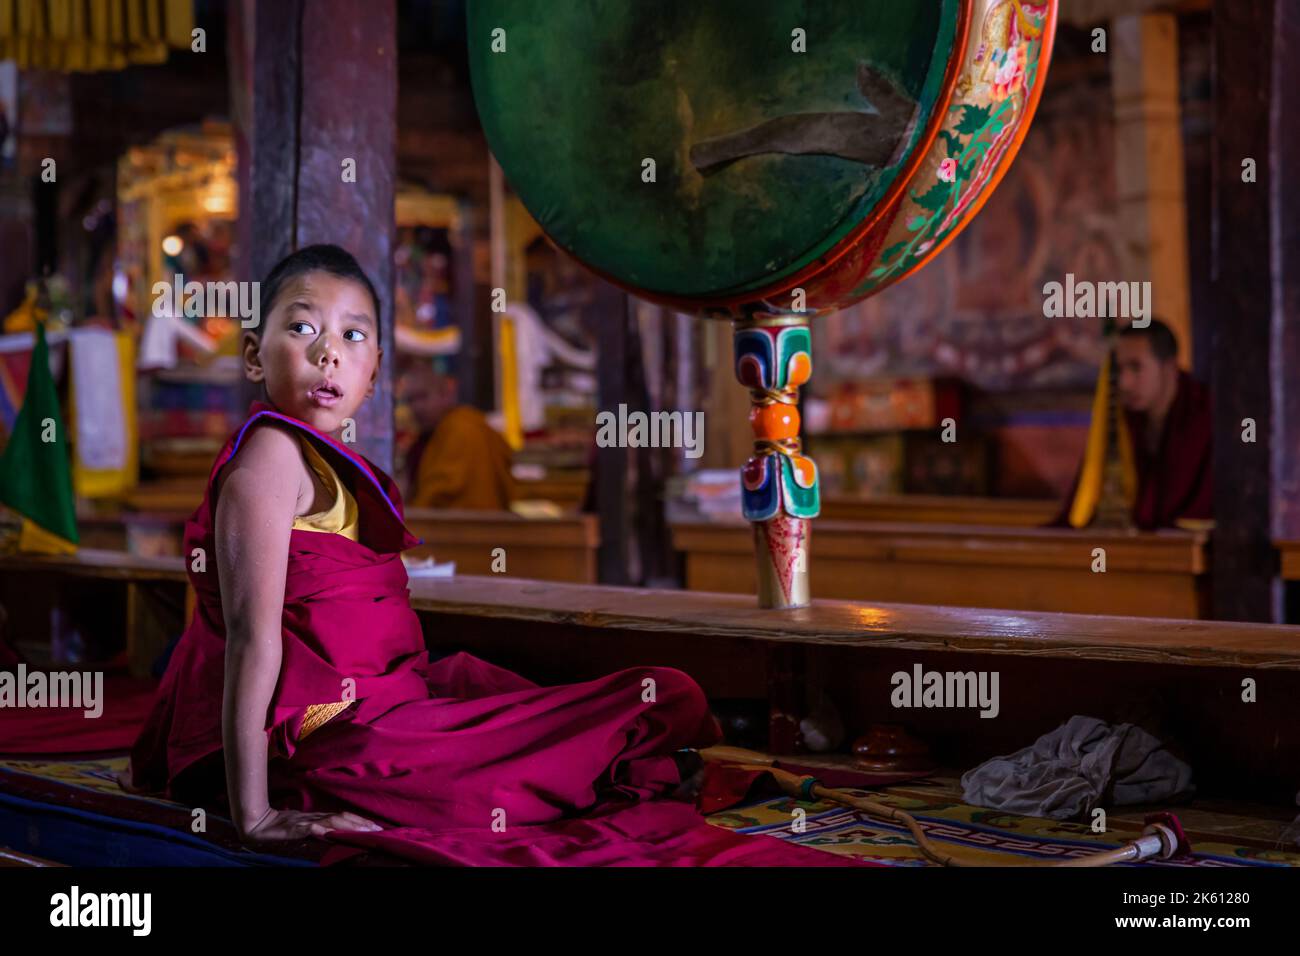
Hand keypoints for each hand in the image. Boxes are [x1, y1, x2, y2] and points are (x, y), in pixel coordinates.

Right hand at [240, 807, 384, 842]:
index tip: (377, 826)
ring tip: (363, 830)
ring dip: (349, 825)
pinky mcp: (295, 828)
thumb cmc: (282, 826)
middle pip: (342, 817)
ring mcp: (306, 822)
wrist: (258, 824)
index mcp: (319, 818)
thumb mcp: (305, 827)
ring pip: (331, 821)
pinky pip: (309, 828)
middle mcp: (316, 818)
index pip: (344, 817)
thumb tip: (338, 831)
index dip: (360, 821)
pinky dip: (321, 829)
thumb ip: (321, 827)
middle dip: (361, 823)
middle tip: (378, 829)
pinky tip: (330, 832)